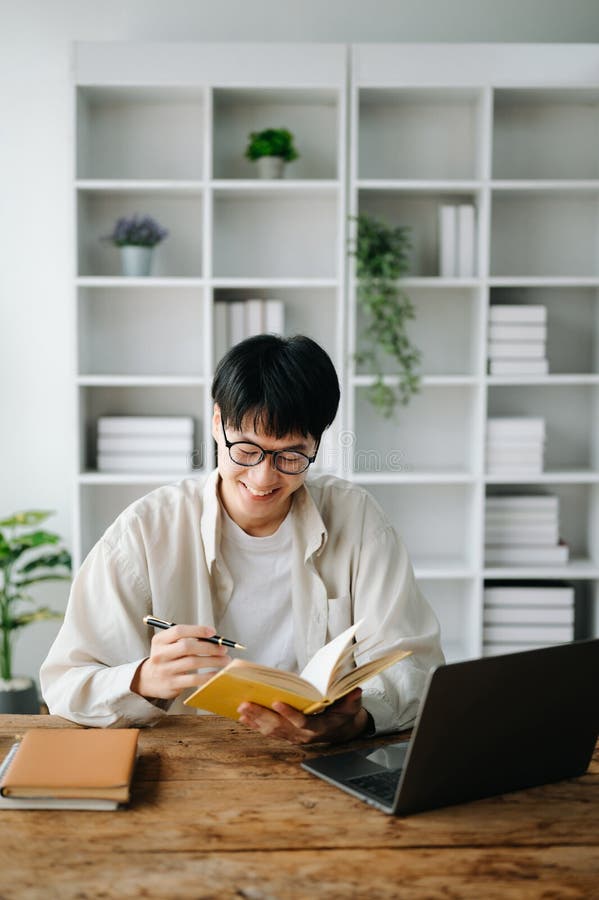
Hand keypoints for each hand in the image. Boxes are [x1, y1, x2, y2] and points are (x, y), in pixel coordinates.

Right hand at [131, 624, 230, 700]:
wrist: (148, 680)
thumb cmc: (167, 657)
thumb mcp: (169, 645)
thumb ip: (188, 639)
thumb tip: (215, 638)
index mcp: (159, 640)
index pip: (179, 631)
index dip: (198, 630)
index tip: (213, 632)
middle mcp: (160, 654)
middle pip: (187, 647)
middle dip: (209, 647)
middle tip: (224, 649)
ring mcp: (165, 670)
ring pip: (192, 663)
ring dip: (213, 661)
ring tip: (225, 660)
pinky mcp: (171, 684)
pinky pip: (193, 680)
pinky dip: (208, 676)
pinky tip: (217, 674)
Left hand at [237, 687, 370, 744]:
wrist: (342, 730)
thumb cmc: (344, 714)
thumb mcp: (352, 706)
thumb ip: (352, 700)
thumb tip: (355, 691)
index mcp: (319, 727)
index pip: (301, 722)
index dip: (289, 714)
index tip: (276, 702)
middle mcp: (303, 735)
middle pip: (279, 727)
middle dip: (261, 715)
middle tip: (246, 703)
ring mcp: (294, 737)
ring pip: (271, 730)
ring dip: (254, 720)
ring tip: (241, 707)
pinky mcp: (287, 736)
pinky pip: (268, 732)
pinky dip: (255, 724)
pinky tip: (243, 716)